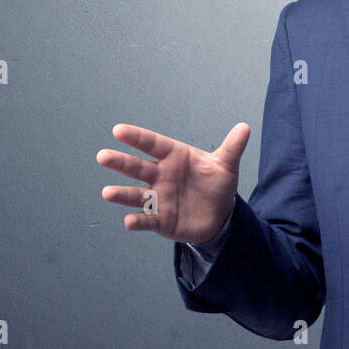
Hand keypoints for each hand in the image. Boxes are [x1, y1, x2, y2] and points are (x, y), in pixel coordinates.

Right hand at [98, 121, 250, 243]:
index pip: (153, 145)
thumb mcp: (226, 165)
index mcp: (174, 157)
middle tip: (102, 156)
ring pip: (136, 195)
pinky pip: (147, 220)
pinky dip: (138, 221)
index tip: (118, 130)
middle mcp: (161, 176)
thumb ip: (232, 147)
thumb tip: (245, 127)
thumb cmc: (216, 183)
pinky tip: (128, 222)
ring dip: (122, 194)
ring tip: (107, 193)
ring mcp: (159, 198)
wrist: (219, 215)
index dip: (137, 137)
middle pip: (138, 167)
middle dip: (120, 162)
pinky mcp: (161, 220)